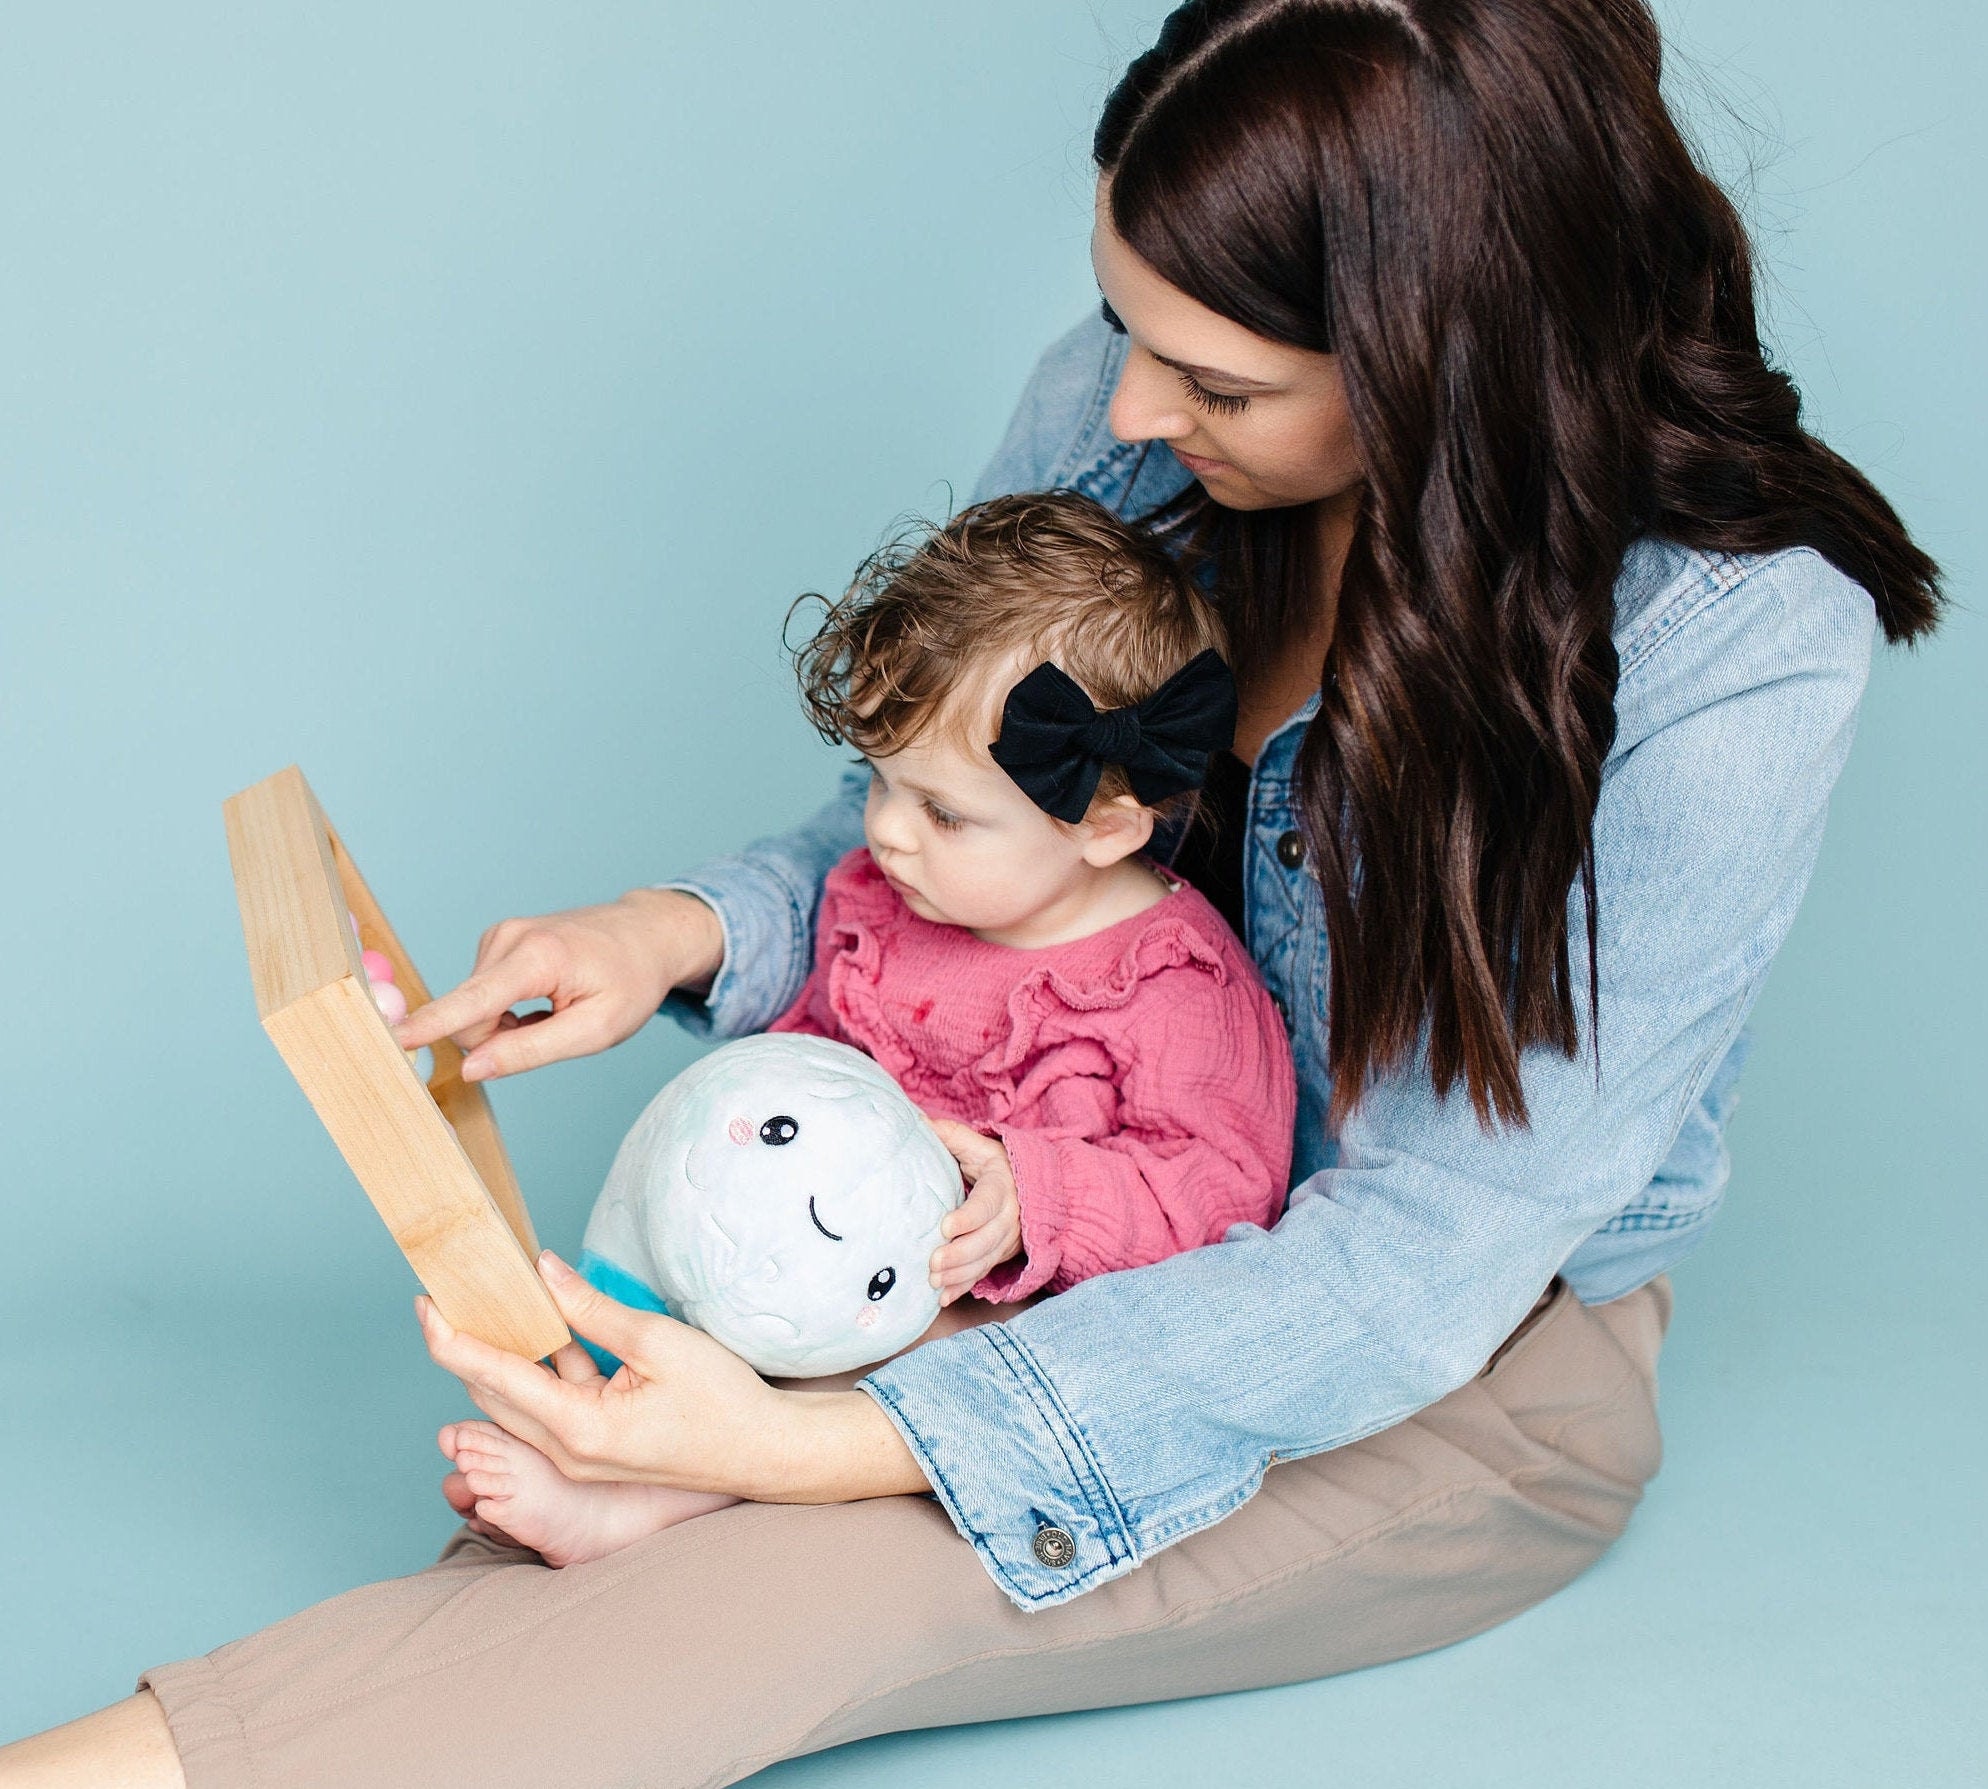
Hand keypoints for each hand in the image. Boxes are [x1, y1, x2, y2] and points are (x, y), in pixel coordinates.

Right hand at [393, 887, 723, 1080]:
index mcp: (538, 958)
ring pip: (473, 1007)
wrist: (647, 934)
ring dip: (505, 1024)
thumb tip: (472, 1069)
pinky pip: (481, 994)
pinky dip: (505, 1008)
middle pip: (469, 1015)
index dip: (430, 1025)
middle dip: (497, 1039)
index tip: (391, 1037)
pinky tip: (541, 997)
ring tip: (553, 1009)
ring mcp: (500, 935)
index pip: (472, 1000)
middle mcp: (510, 938)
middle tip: (551, 1030)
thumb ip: (530, 1050)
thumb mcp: (596, 1030)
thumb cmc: (630, 982)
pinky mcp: (497, 940)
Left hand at [417, 1252, 928, 1501]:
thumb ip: (591, 1308)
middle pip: (492, 1393)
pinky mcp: (596, 1449)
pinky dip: (538, 1369)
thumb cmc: (721, 1401)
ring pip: (518, 1401)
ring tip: (483, 1305)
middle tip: (446, 1294)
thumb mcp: (656, 1342)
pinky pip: (549, 1406)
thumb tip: (541, 1271)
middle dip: (464, 1344)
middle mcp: (567, 1452)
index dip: (451, 1339)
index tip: (425, 1303)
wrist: (764, 1451)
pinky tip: (540, 1329)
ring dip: (499, 1356)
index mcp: (576, 1429)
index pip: (492, 1377)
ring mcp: (580, 1456)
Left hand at [925, 1119, 1022, 1302]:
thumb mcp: (978, 1146)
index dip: (968, 1218)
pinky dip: (963, 1288)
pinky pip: (982, 1275)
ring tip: (933, 1282)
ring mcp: (1006, 1240)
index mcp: (1002, 1187)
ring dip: (960, 1275)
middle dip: (960, 1255)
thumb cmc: (994, 1165)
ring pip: (985, 1262)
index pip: (987, 1205)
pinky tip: (943, 1298)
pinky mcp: (999, 1256)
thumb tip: (915, 1120)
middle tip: (933, 1264)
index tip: (944, 1227)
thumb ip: (950, 1136)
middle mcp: (1009, 1217)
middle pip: (987, 1241)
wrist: (1027, 1188)